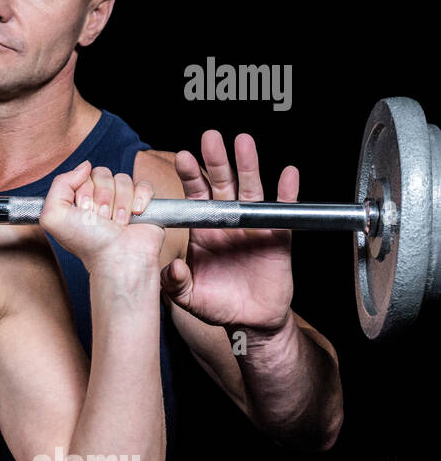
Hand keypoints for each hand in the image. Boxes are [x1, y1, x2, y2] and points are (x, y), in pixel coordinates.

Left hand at [39, 161, 163, 273]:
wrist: (119, 259)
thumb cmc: (87, 242)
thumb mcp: (53, 216)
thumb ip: (58, 185)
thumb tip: (84, 166)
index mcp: (78, 200)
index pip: (82, 175)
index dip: (84, 192)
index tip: (84, 213)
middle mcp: (99, 199)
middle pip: (102, 173)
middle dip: (102, 197)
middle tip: (101, 219)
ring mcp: (122, 201)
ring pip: (122, 178)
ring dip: (120, 203)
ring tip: (117, 223)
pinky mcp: (143, 204)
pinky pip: (144, 185)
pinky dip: (140, 198)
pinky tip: (135, 214)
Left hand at [162, 131, 294, 331]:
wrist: (249, 322)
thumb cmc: (216, 305)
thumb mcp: (187, 297)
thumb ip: (175, 283)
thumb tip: (172, 268)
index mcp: (202, 230)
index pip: (195, 195)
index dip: (190, 176)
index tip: (183, 157)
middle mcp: (226, 222)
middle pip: (222, 184)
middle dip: (217, 160)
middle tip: (211, 138)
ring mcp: (252, 226)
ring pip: (250, 190)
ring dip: (248, 166)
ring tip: (244, 142)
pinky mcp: (277, 237)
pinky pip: (283, 211)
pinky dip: (287, 192)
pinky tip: (288, 174)